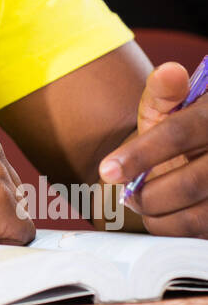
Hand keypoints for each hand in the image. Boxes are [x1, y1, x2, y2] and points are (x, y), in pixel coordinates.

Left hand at [99, 62, 207, 236]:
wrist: (203, 153)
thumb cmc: (181, 129)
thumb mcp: (170, 107)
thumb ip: (163, 92)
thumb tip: (169, 72)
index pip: (178, 133)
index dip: (140, 154)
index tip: (105, 172)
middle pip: (190, 183)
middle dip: (149, 195)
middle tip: (128, 196)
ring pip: (198, 216)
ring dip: (160, 217)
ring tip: (143, 206)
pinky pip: (202, 233)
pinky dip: (175, 231)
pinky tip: (162, 218)